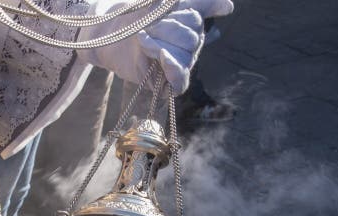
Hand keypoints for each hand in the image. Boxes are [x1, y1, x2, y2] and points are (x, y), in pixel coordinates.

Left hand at [78, 0, 233, 92]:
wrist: (108, 37)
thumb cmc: (135, 20)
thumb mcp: (165, 6)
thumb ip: (200, 3)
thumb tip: (229, 6)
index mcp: (192, 29)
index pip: (194, 18)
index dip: (174, 14)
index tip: (156, 9)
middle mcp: (189, 49)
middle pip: (191, 37)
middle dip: (166, 29)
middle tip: (146, 29)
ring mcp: (180, 67)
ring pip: (184, 55)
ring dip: (159, 43)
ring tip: (142, 40)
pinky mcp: (169, 86)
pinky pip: (180, 78)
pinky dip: (170, 65)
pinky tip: (157, 53)